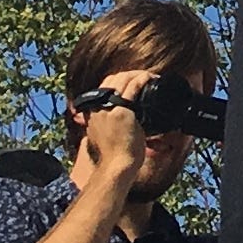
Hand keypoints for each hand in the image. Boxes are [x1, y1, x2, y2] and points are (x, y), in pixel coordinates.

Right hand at [69, 67, 162, 207]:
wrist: (117, 167)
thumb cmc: (116, 156)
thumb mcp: (105, 136)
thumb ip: (108, 125)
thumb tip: (123, 119)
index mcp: (92, 113)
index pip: (103, 87)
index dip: (118, 80)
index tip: (131, 81)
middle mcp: (97, 109)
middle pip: (111, 80)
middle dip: (128, 74)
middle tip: (143, 76)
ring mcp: (108, 110)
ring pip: (122, 80)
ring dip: (137, 74)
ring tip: (149, 76)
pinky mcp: (121, 113)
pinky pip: (132, 88)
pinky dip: (142, 79)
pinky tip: (150, 78)